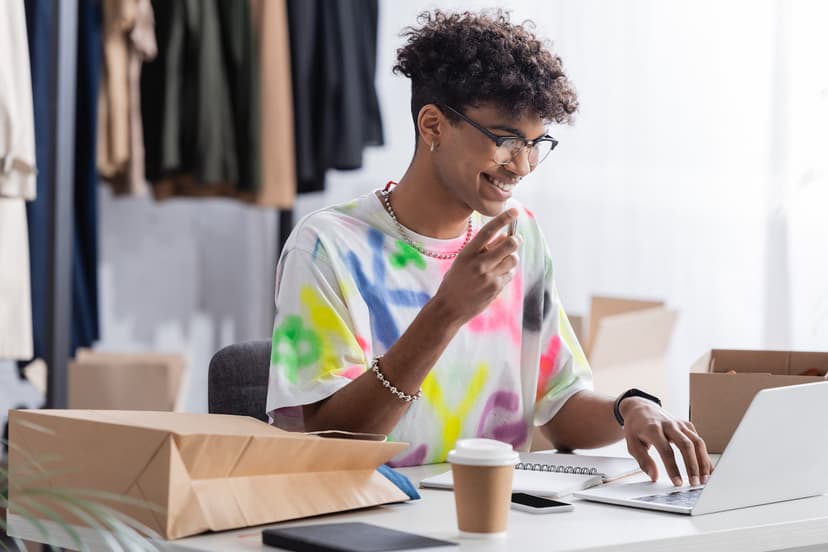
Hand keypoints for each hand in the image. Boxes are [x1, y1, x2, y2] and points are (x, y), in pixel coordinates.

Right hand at [434, 208, 519, 323]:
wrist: (449, 308)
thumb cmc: (455, 282)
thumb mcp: (463, 261)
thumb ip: (483, 249)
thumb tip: (505, 237)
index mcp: (467, 253)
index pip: (488, 231)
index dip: (503, 219)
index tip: (514, 211)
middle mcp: (479, 263)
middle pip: (509, 244)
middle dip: (516, 240)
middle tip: (515, 239)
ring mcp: (489, 276)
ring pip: (513, 259)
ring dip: (511, 257)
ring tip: (502, 262)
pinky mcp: (496, 288)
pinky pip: (510, 274)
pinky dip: (507, 272)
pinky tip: (497, 276)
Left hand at [620, 398, 713, 485]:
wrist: (640, 408)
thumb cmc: (635, 428)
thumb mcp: (632, 444)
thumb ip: (643, 461)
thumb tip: (654, 477)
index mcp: (653, 429)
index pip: (666, 451)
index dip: (673, 468)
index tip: (678, 483)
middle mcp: (669, 425)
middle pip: (686, 445)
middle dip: (692, 466)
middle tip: (695, 484)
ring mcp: (679, 424)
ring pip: (697, 442)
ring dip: (703, 462)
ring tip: (704, 479)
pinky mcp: (687, 425)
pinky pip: (698, 440)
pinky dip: (704, 455)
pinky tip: (708, 469)